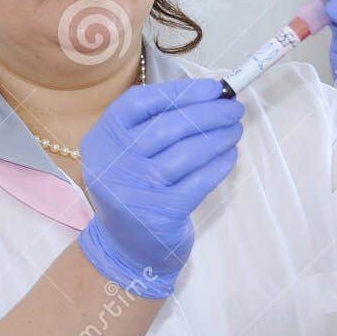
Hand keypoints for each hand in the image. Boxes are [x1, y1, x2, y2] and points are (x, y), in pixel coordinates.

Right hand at [77, 80, 244, 298]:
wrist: (125, 248)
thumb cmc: (134, 188)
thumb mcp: (127, 153)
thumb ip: (155, 123)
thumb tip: (210, 96)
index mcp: (102, 138)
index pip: (141, 102)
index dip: (181, 91)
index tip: (214, 87)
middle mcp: (113, 162)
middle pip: (169, 126)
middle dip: (210, 113)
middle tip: (234, 108)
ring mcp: (136, 190)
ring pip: (188, 152)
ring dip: (219, 137)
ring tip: (234, 130)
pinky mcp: (160, 213)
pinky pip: (199, 181)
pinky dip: (219, 165)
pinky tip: (230, 156)